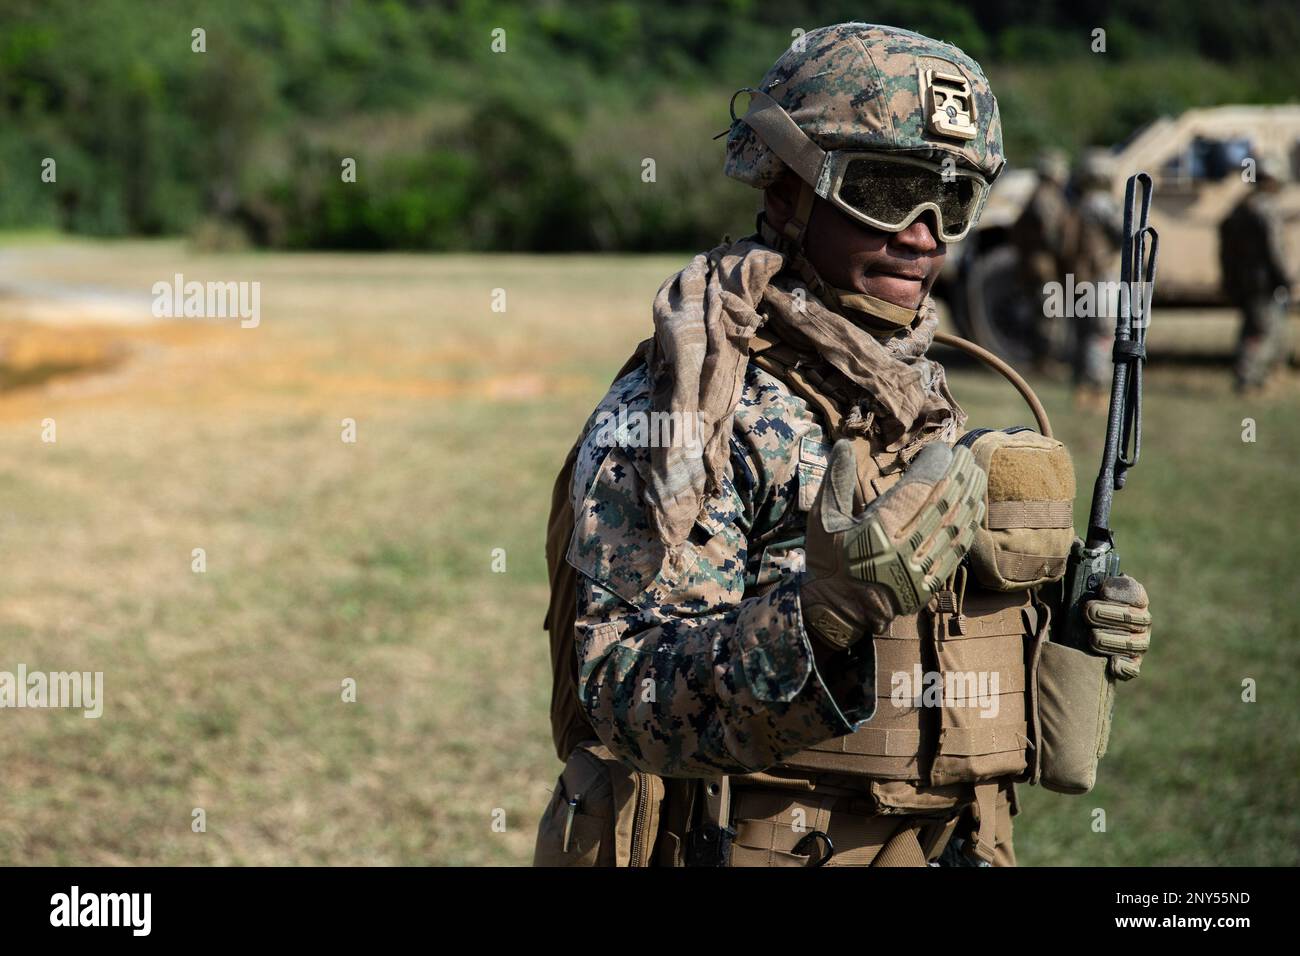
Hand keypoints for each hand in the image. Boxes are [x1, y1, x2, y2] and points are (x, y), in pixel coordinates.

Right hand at [800, 439, 985, 650]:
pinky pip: (956, 551)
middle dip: (958, 476)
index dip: (934, 466)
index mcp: (876, 532)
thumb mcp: (822, 517)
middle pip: (941, 505)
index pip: (916, 490)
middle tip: (965, 454)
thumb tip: (844, 444)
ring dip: (969, 497)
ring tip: (976, 473)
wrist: (835, 611)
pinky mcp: (929, 585)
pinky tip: (975, 508)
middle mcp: (902, 551)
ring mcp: (918, 571)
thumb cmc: (827, 560)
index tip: (941, 449)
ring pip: (954, 527)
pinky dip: (969, 526)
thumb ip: (836, 480)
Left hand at [1083, 574, 1150, 679]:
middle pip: (1133, 618)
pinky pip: (1132, 668)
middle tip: (1088, 612)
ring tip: (1093, 637)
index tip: (1103, 591)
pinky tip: (1113, 663)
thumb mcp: (1088, 589)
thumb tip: (1086, 569)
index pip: (1135, 593)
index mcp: (1134, 599)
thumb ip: (1090, 579)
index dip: (1121, 592)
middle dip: (1109, 614)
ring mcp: (1139, 643)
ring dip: (1112, 640)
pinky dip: (1124, 667)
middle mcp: (1141, 620)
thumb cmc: (1085, 605)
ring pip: (1133, 643)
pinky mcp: (1132, 663)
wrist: (1083, 629)